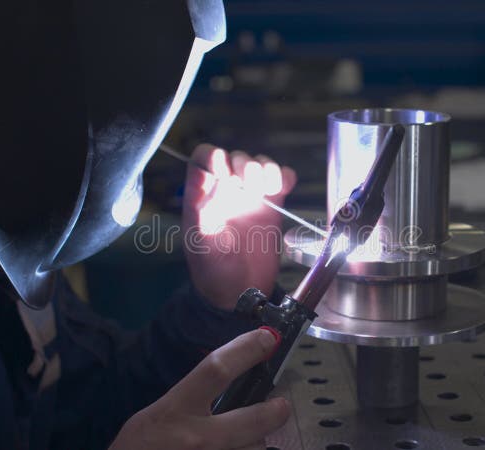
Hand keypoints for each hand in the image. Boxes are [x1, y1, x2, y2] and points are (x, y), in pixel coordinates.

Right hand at [109, 329, 290, 449]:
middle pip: (252, 419)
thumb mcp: (158, 414)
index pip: (216, 370)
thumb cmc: (138, 448)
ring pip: (253, 449)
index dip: (246, 350)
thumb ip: (189, 399)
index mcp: (175, 410)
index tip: (267, 338)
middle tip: (281, 406)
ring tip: (244, 441)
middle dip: (274, 412)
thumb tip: (226, 381)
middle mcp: (197, 438)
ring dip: (254, 443)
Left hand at [182, 144, 296, 309]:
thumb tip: (208, 176)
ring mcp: (251, 197)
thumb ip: (201, 210)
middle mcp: (227, 191)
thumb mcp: (200, 243)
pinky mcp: (273, 205)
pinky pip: (282, 179)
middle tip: (249, 186)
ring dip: (267, 170)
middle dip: (245, 165)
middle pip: (236, 157)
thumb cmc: (213, 271)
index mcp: (203, 196)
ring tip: (266, 191)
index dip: (214, 157)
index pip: (204, 158)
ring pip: (261, 164)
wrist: (240, 294)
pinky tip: (282, 189)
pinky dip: (284, 177)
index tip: (225, 172)